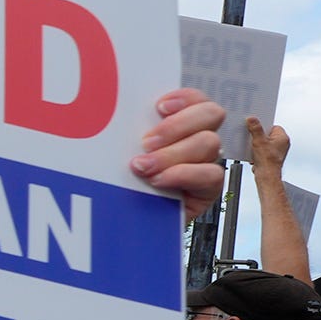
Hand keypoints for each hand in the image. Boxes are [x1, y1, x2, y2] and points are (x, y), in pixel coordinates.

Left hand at [128, 89, 226, 220]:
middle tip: (146, 142)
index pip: (196, 99)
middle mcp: (196, 138)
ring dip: (172, 154)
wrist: (124, 221)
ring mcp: (205, 162)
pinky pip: (211, 174)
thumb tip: (109, 112)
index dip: (184, 98)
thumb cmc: (121, 182)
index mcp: (178, 123)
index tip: (159, 108)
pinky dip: (184, 174)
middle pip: (211, 114)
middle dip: (177, 125)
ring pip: (209, 143)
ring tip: (144, 167)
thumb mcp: (121, 151)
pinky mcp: (208, 188)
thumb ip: (126, 131)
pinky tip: (160, 180)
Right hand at [242, 117, 290, 181]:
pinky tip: (253, 154)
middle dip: (259, 136)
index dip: (263, 126)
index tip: (255, 127)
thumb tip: (253, 119)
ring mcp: (278, 150)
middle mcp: (283, 143)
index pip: (272, 126)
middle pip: (268, 134)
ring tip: (253, 148)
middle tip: (253, 138)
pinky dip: (257, 151)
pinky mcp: (272, 156)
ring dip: (257, 144)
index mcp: (283, 137)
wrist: (266, 175)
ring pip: (265, 142)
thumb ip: (255, 128)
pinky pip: (263, 149)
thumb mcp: (258, 141)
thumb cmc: (267, 161)